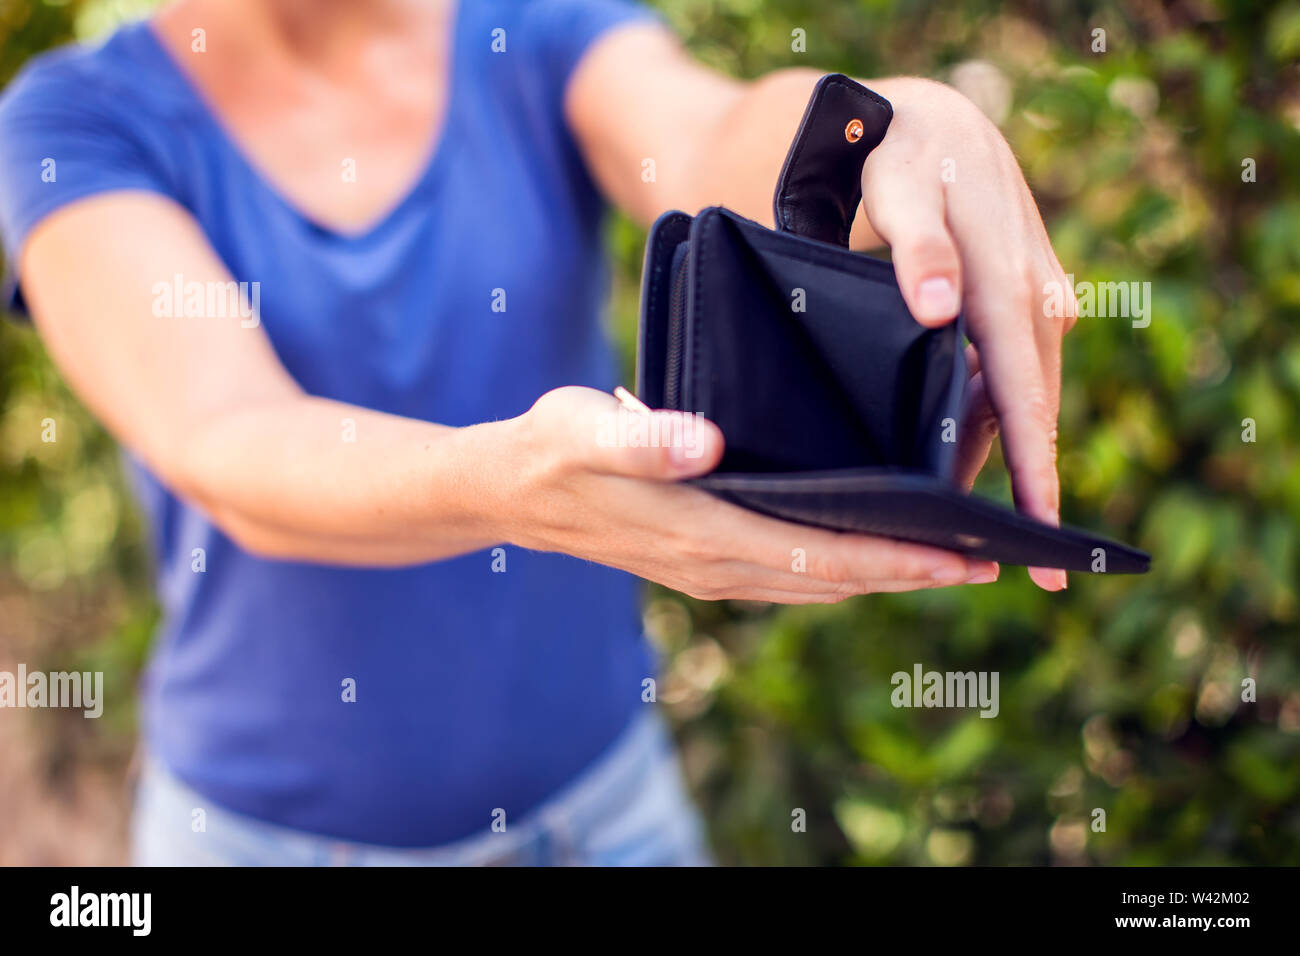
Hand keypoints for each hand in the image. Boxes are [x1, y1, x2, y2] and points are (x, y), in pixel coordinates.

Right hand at [493, 386, 998, 603]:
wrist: (511, 491)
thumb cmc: (552, 450)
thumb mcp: (584, 429)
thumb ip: (642, 435)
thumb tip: (707, 445)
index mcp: (700, 533)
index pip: (818, 554)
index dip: (894, 558)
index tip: (961, 556)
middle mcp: (716, 565)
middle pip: (835, 578)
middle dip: (913, 572)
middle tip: (990, 558)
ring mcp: (713, 570)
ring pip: (819, 583)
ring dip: (886, 573)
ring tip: (952, 558)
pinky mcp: (708, 560)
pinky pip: (794, 574)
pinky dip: (845, 567)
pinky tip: (874, 548)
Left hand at [860, 78, 1074, 591]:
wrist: (930, 127)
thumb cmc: (906, 161)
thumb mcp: (902, 191)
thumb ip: (918, 250)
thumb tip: (940, 312)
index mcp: (1007, 282)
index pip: (1025, 389)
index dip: (1035, 464)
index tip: (1042, 528)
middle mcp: (1034, 299)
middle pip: (1032, 407)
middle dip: (1030, 484)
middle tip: (1025, 564)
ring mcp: (1032, 304)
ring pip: (1020, 397)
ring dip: (1007, 456)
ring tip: (987, 531)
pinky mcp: (1017, 308)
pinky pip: (1010, 375)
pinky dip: (993, 417)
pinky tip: (963, 458)